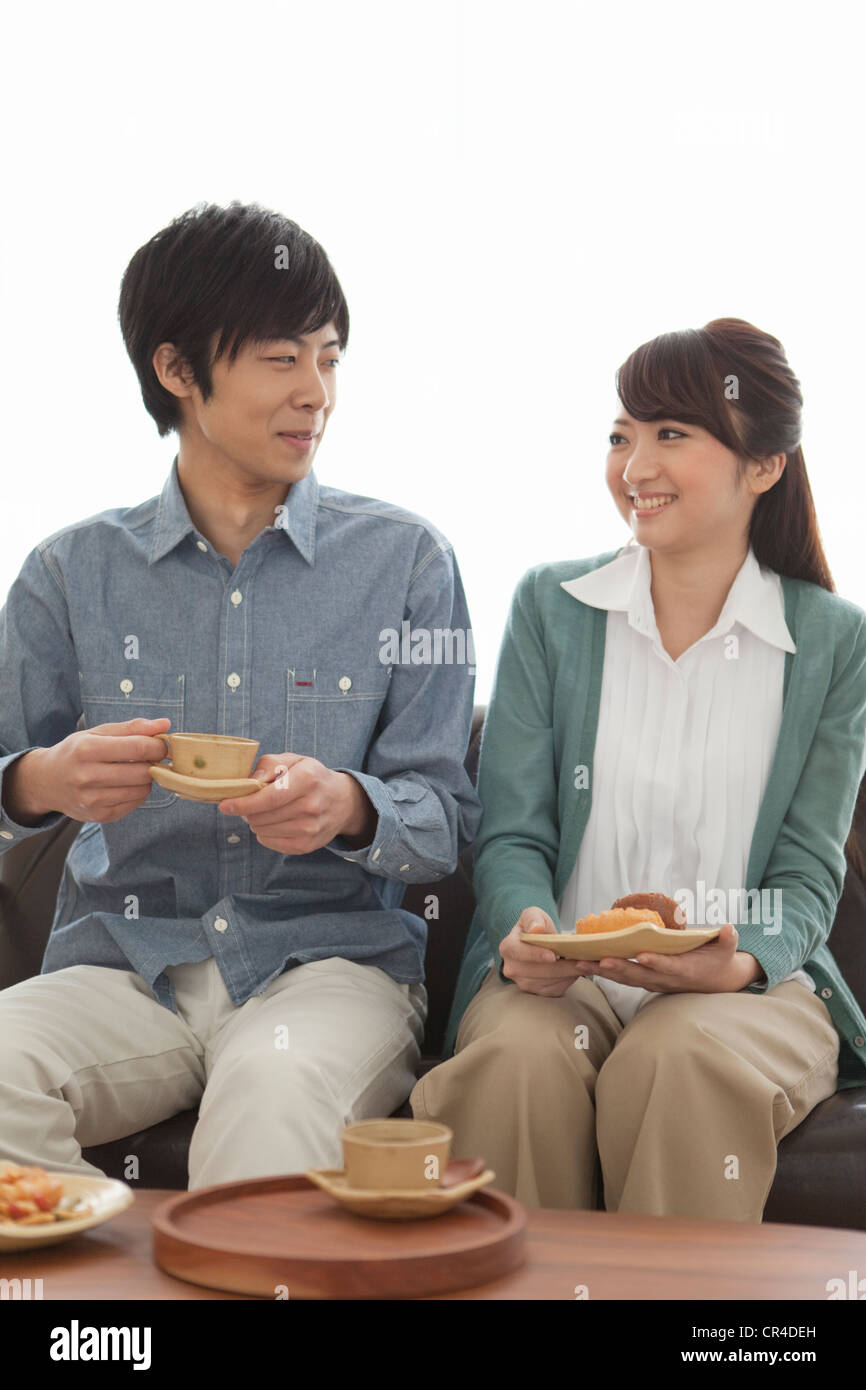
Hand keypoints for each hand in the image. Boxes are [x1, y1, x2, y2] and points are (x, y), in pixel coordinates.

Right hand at [4, 717, 173, 823]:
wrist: (46, 782)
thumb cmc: (75, 752)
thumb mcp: (97, 733)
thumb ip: (132, 728)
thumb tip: (165, 724)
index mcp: (87, 750)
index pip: (138, 748)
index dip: (158, 745)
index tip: (162, 743)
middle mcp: (88, 776)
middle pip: (143, 771)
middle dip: (154, 762)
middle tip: (151, 757)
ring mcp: (93, 800)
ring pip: (142, 790)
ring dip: (147, 778)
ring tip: (135, 770)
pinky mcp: (99, 816)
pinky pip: (135, 803)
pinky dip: (137, 792)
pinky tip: (126, 784)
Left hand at [217, 753, 376, 853]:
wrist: (342, 802)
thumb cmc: (312, 777)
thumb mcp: (294, 760)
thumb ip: (268, 765)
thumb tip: (247, 783)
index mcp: (308, 779)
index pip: (270, 797)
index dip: (244, 803)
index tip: (225, 805)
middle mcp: (311, 806)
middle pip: (262, 816)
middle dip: (248, 810)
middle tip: (251, 802)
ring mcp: (310, 829)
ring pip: (262, 830)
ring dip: (256, 821)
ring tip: (267, 811)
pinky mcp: (306, 846)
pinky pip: (268, 842)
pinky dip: (264, 832)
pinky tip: (275, 822)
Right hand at [500, 908, 585, 995]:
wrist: (537, 942)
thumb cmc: (535, 928)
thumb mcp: (533, 914)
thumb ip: (533, 918)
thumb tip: (535, 929)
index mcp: (508, 947)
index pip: (519, 953)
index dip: (535, 955)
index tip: (552, 956)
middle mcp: (512, 968)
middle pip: (538, 971)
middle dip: (562, 967)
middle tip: (582, 961)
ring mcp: (524, 983)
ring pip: (549, 983)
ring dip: (569, 974)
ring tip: (584, 964)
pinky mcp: (538, 992)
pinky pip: (555, 990)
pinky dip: (569, 981)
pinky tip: (576, 970)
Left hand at [573, 922, 764, 993]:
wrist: (716, 982)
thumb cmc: (719, 960)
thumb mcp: (727, 950)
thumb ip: (727, 940)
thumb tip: (730, 929)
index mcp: (685, 969)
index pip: (668, 966)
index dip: (656, 962)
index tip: (642, 956)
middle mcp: (665, 978)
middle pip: (639, 975)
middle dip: (619, 968)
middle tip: (598, 960)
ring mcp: (653, 982)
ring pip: (625, 978)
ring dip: (603, 972)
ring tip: (580, 963)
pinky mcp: (645, 981)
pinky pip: (622, 977)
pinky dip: (604, 972)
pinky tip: (584, 964)